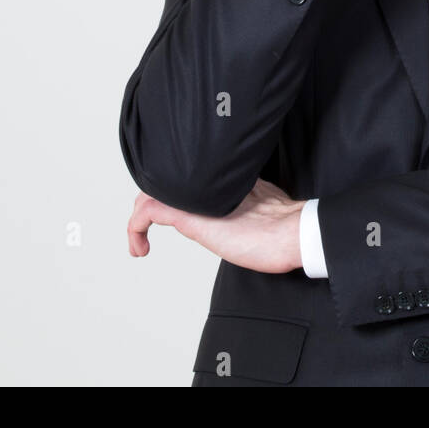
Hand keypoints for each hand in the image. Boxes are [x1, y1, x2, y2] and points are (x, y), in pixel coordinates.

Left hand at [127, 180, 304, 273]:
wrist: (292, 232)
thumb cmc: (282, 230)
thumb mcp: (256, 210)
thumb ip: (240, 205)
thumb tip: (244, 216)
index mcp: (218, 185)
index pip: (182, 179)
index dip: (167, 190)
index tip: (163, 216)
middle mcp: (203, 187)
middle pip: (163, 184)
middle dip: (148, 204)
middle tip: (144, 233)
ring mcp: (195, 198)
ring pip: (152, 194)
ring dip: (139, 217)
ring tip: (139, 243)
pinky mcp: (188, 217)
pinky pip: (149, 211)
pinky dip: (136, 226)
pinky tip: (140, 248)